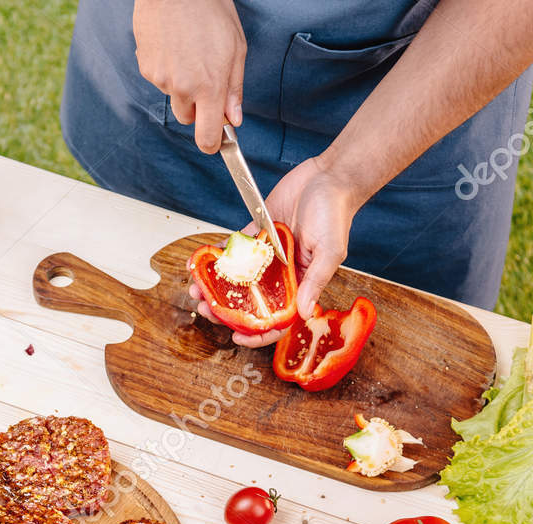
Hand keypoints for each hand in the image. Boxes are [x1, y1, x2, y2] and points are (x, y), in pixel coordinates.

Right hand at [134, 0, 245, 153]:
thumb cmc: (209, 9)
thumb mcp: (235, 47)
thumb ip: (234, 87)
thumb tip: (234, 118)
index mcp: (209, 86)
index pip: (207, 137)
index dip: (212, 143)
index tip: (216, 141)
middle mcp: (182, 88)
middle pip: (188, 118)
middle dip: (197, 106)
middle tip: (204, 76)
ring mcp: (160, 79)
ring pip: (173, 96)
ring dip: (181, 83)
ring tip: (188, 50)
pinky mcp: (145, 67)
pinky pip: (159, 79)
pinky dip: (166, 68)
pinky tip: (173, 45)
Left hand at [189, 156, 361, 343]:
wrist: (328, 178)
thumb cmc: (335, 215)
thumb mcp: (330, 252)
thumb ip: (315, 282)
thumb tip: (304, 313)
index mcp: (301, 285)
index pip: (278, 319)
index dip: (258, 333)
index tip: (237, 337)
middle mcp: (281, 275)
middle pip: (251, 302)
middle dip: (226, 310)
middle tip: (206, 309)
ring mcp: (267, 256)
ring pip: (238, 278)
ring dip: (216, 286)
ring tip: (196, 288)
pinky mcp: (257, 234)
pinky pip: (234, 249)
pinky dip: (218, 255)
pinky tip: (201, 261)